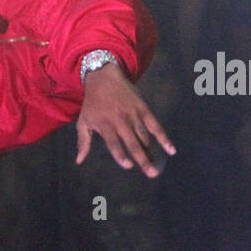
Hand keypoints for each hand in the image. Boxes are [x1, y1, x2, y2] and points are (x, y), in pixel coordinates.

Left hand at [75, 63, 175, 177]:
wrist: (104, 78)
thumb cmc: (93, 103)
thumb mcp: (83, 121)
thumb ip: (83, 142)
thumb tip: (79, 161)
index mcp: (106, 125)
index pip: (114, 143)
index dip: (121, 155)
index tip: (128, 166)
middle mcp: (121, 121)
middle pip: (133, 143)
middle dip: (142, 159)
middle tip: (151, 173)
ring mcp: (134, 115)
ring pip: (145, 137)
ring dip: (151, 152)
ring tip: (156, 168)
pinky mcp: (144, 110)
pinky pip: (156, 126)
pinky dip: (164, 138)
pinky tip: (171, 150)